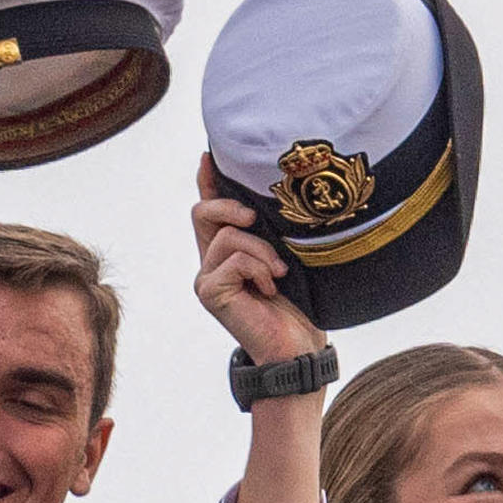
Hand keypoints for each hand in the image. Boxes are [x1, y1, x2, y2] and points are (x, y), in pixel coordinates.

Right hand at [193, 153, 327, 365]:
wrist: (298, 348)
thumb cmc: (300, 307)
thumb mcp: (289, 257)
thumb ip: (272, 232)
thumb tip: (276, 196)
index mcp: (230, 253)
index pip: (211, 210)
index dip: (208, 181)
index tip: (210, 155)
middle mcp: (212, 263)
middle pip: (203, 212)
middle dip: (229, 205)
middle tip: (254, 217)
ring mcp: (208, 278)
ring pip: (227, 236)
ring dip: (261, 250)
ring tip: (279, 274)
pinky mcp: (209, 291)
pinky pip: (233, 258)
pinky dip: (258, 268)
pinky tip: (270, 289)